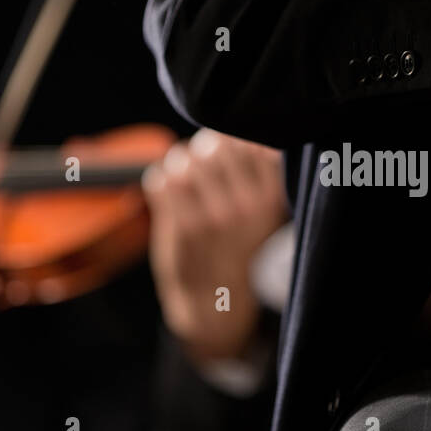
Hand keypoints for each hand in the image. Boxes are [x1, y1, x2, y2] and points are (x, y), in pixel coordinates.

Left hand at [143, 130, 288, 364]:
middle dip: (204, 148)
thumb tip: (228, 128)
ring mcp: (211, 217)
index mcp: (270, 200)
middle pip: (215, 144)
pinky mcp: (179, 228)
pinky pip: (159, 178)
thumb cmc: (241, 250)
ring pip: (184, 158)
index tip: (228, 152)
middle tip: (203, 164)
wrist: (218, 303)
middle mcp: (244, 207)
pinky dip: (160, 180)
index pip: (248, 140)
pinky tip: (170, 195)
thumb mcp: (266, 214)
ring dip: (180, 164)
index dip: (232, 138)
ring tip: (185, 180)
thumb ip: (256, 172)